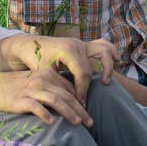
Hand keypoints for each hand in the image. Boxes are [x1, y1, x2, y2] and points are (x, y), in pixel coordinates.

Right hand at [0, 68, 91, 125]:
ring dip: (69, 112)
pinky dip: (45, 114)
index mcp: (47, 74)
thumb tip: (69, 99)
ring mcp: (32, 89)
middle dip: (80, 109)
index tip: (88, 111)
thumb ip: (52, 87)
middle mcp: (42, 79)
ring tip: (78, 123)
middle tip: (90, 121)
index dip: (80, 100)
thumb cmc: (16, 86)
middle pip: (66, 95)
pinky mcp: (21, 99)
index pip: (69, 87)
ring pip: (56, 101)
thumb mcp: (36, 82)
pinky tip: (52, 122)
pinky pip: (36, 107)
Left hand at [1, 35, 119, 107]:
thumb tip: (69, 101)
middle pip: (90, 67)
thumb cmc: (34, 59)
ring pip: (102, 51)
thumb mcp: (43, 74)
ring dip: (108, 65)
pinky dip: (110, 51)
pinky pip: (101, 45)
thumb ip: (57, 85)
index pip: (82, 72)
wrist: (30, 45)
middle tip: (84, 100)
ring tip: (106, 81)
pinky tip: (116, 58)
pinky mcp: (83, 44)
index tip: (79, 102)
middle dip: (89, 85)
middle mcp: (77, 44)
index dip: (82, 89)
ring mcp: (81, 43)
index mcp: (68, 50)